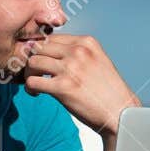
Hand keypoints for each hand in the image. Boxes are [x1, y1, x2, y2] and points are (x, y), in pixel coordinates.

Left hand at [21, 33, 138, 135]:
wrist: (120, 112)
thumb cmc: (109, 91)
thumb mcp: (99, 61)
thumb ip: (79, 53)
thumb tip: (53, 53)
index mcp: (87, 42)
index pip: (52, 37)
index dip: (43, 50)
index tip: (43, 62)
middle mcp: (78, 51)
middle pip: (39, 47)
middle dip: (33, 59)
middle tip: (35, 73)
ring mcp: (70, 68)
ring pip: (32, 62)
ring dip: (29, 73)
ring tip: (36, 83)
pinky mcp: (63, 87)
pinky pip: (32, 82)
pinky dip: (30, 88)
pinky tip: (37, 93)